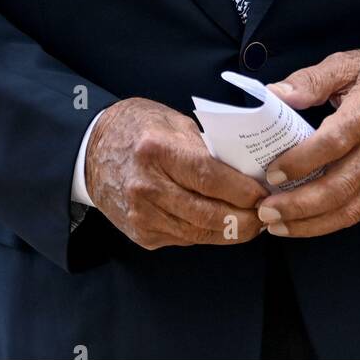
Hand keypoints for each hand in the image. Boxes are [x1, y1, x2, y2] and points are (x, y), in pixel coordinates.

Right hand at [84, 97, 269, 250]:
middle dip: (245, 218)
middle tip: (267, 214)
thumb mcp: (172, 121)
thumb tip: (245, 168)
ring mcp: (141, 215)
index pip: (209, 177)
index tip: (264, 192)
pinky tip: (222, 223)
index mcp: (156, 150)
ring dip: (231, 231)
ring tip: (253, 221)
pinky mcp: (141, 234)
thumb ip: (206, 146)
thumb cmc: (139, 129)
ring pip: (200, 232)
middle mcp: (146, 186)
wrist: (92, 152)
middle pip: (208, 213)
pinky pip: (185, 238)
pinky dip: (208, 232)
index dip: (242, 190)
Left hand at [255, 45, 359, 237]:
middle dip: (299, 206)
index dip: (301, 162)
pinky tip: (305, 222)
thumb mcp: (347, 63)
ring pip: (349, 209)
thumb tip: (274, 94)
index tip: (272, 172)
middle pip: (339, 187)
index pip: (332, 144)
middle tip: (265, 211)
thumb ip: (310, 80)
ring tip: (278, 225)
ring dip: (310, 223)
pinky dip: (330, 222)